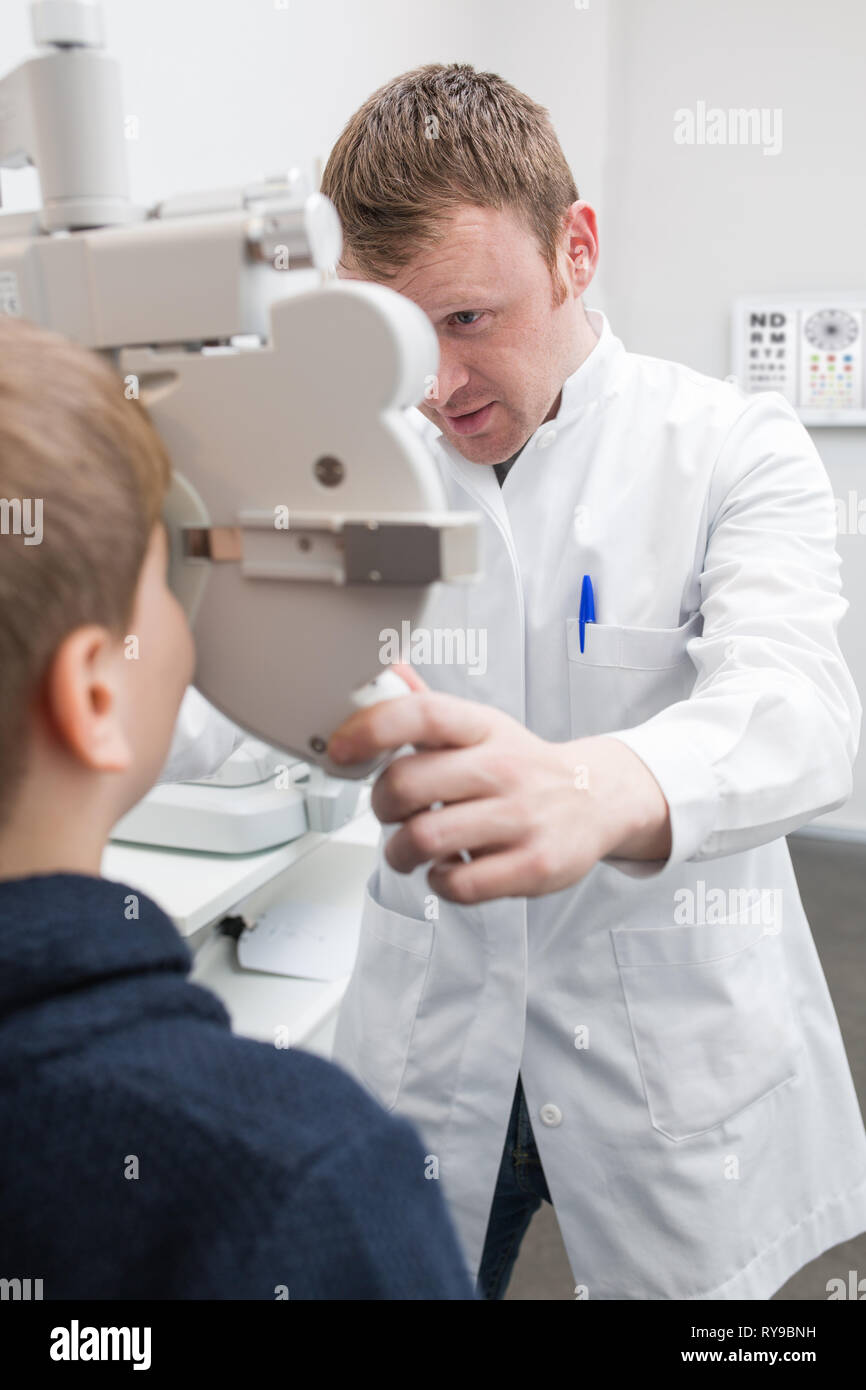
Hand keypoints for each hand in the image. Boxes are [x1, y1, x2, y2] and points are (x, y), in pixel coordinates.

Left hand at [328, 664, 671, 902]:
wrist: (597, 799)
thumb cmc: (524, 766)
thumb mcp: (481, 728)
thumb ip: (429, 708)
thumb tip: (387, 671)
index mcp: (484, 729)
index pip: (421, 714)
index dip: (370, 728)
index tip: (341, 749)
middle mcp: (503, 768)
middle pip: (407, 784)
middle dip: (380, 806)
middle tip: (389, 813)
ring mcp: (521, 818)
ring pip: (424, 839)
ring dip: (400, 852)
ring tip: (409, 849)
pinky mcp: (532, 866)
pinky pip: (457, 883)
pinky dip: (438, 881)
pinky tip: (448, 868)